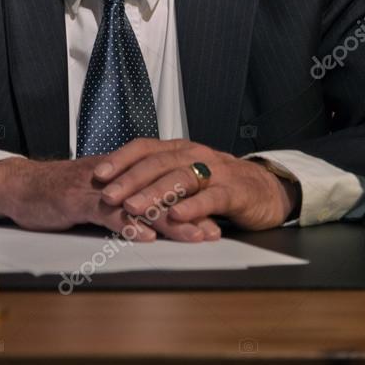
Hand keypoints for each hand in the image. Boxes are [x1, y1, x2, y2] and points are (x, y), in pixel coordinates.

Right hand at [0, 154, 221, 241]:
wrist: (23, 185)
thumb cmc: (61, 192)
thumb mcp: (99, 195)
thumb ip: (126, 204)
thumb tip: (155, 220)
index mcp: (124, 174)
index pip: (164, 185)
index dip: (190, 201)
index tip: (215, 218)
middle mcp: (116, 177)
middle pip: (159, 192)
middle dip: (189, 212)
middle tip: (213, 230)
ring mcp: (99, 188)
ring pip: (139, 202)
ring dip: (168, 221)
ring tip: (193, 235)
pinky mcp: (78, 200)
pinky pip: (107, 212)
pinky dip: (127, 224)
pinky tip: (145, 236)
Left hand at [93, 138, 298, 230]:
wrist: (265, 190)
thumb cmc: (219, 185)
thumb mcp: (186, 177)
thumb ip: (159, 179)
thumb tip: (117, 187)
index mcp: (179, 149)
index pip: (145, 148)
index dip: (120, 159)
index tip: (98, 174)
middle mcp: (195, 155)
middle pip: (158, 163)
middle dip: (130, 180)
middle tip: (108, 195)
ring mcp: (215, 171)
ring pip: (181, 178)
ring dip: (155, 193)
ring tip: (134, 207)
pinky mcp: (234, 191)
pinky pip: (211, 197)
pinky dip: (193, 207)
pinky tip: (176, 217)